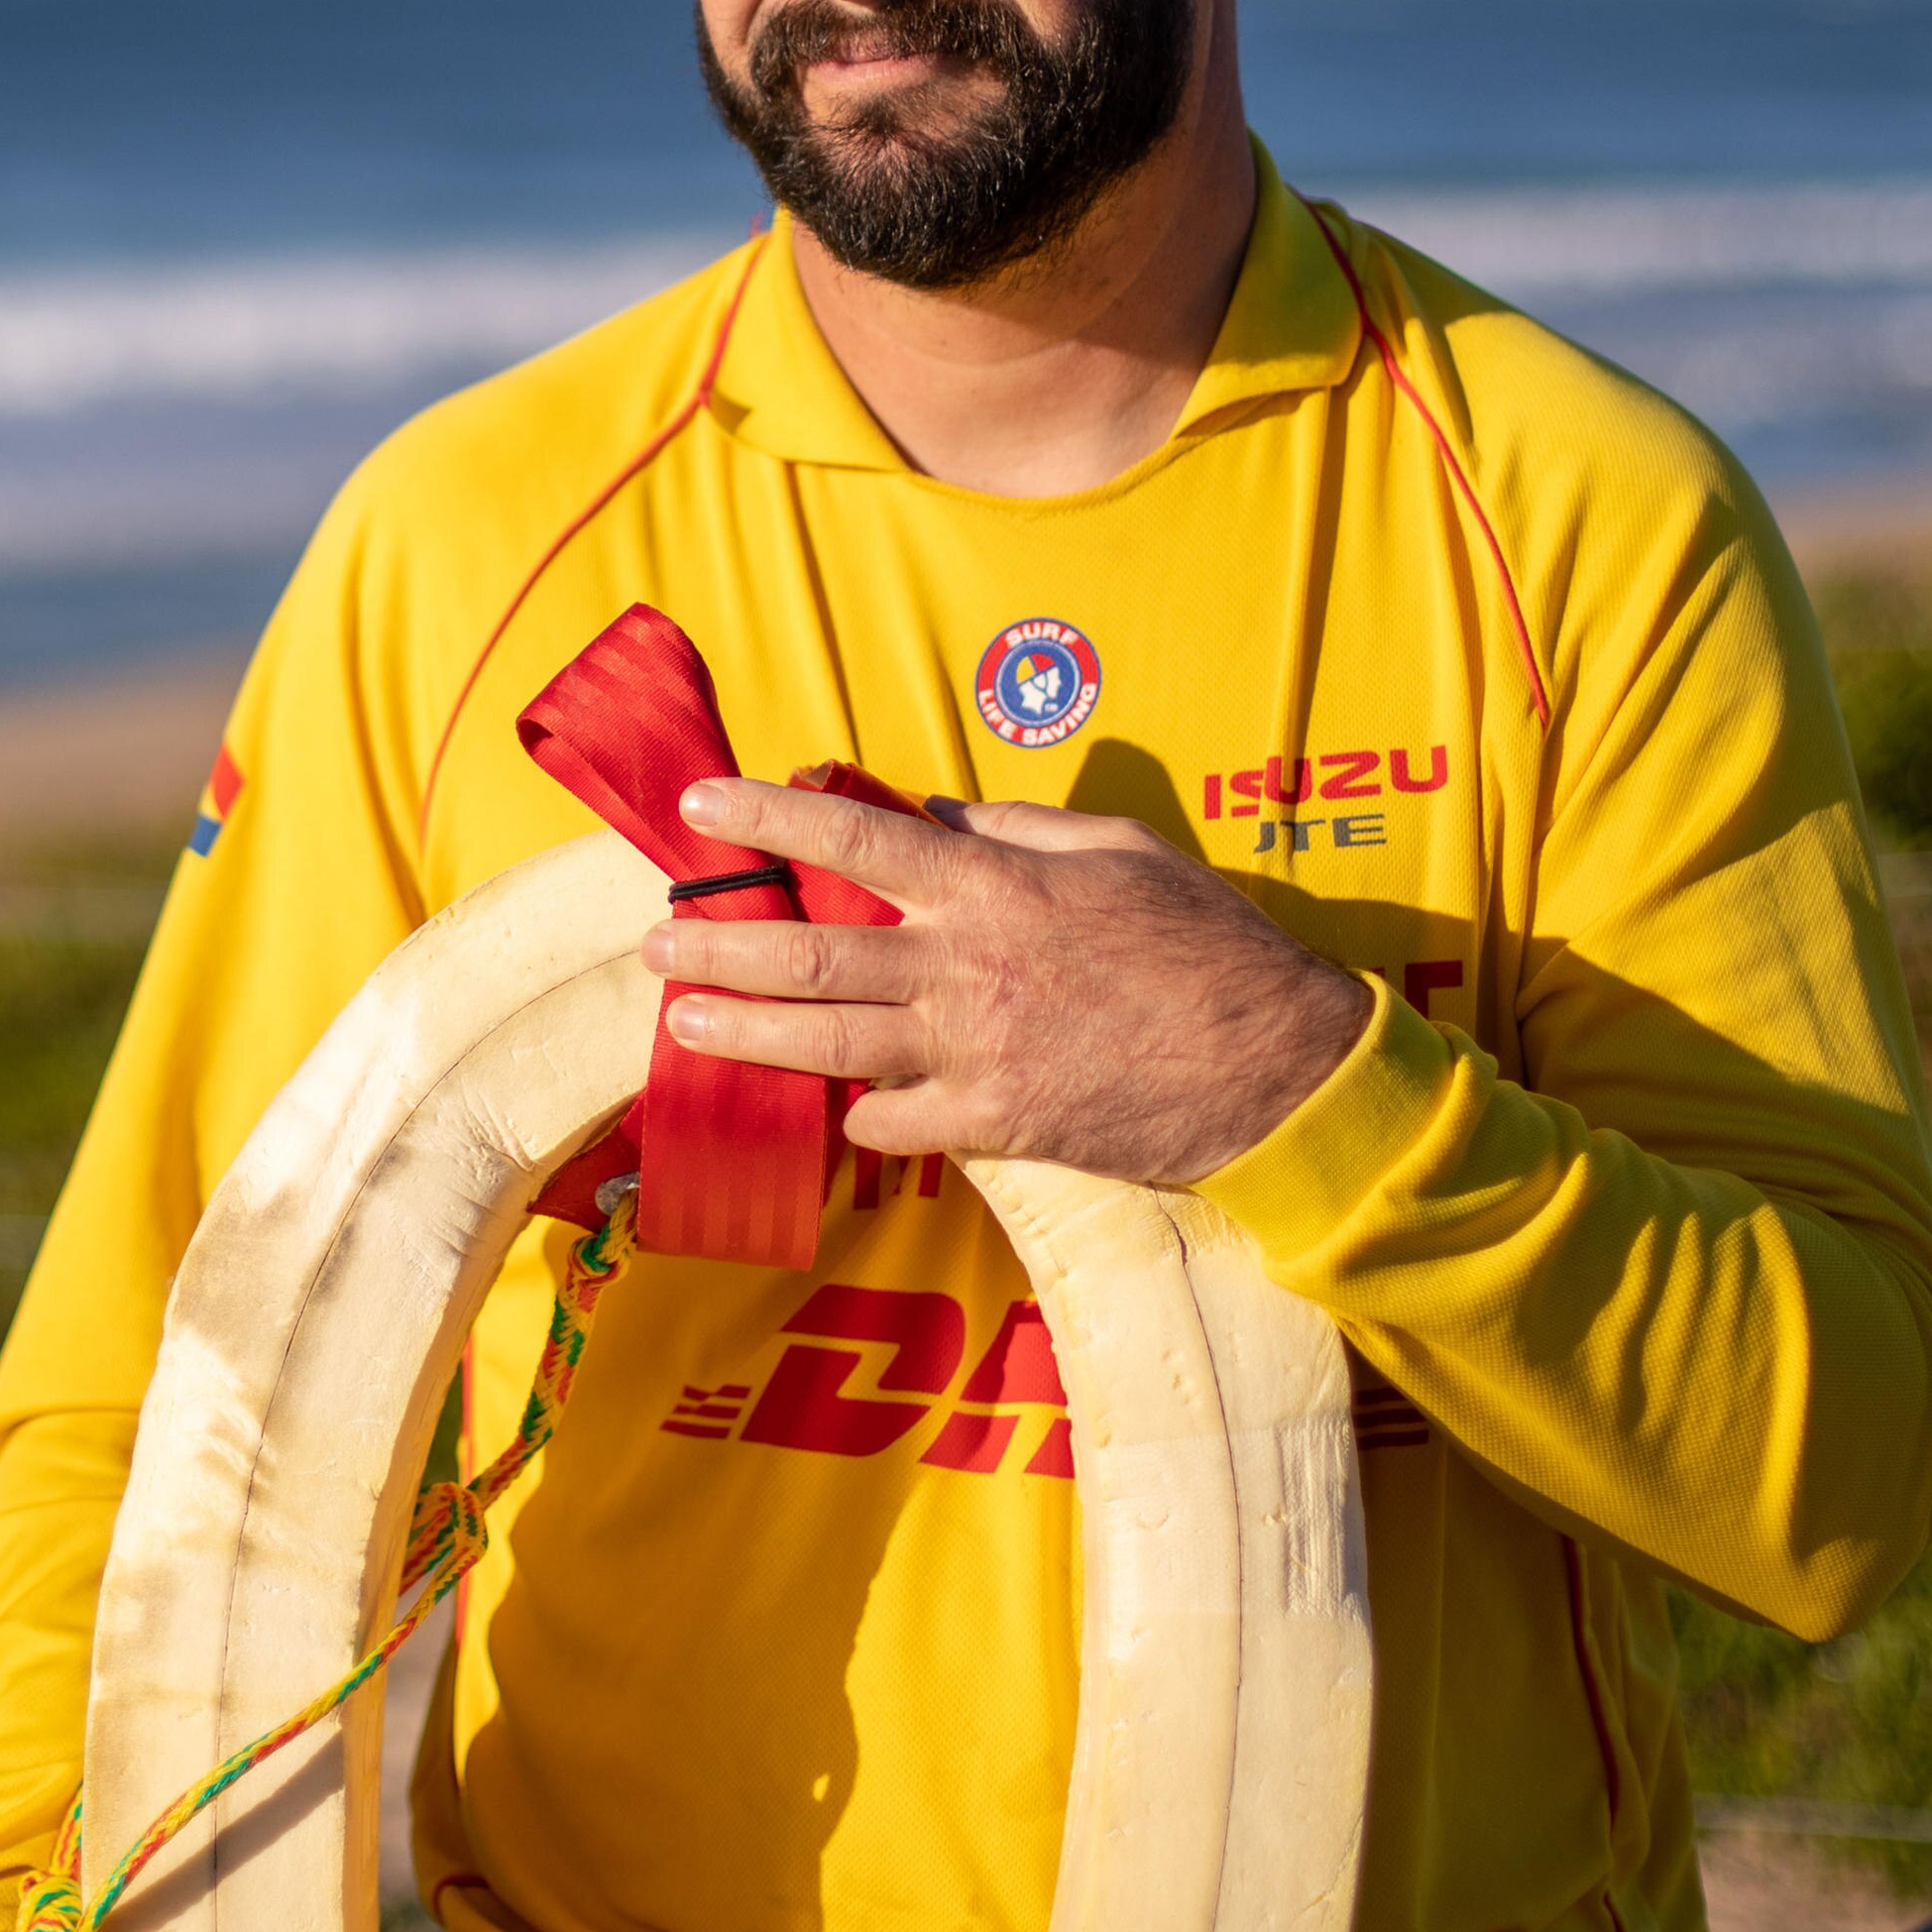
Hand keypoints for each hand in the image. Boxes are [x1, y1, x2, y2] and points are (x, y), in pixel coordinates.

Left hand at [645, 777, 1372, 1186]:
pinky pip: (896, 1122)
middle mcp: (965, 967)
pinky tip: (830, 1105)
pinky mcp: (996, 1125)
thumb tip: (941, 820)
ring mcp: (974, 1053)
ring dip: (744, 1034)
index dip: (767, 816)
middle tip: (655, 944)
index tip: (702, 806)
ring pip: (828, 1043)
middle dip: (720, 946)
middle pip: (811, 951)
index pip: (852, 834)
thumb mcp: (1121, 850)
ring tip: (681, 1025)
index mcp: (993, 885)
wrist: (1276, 1066)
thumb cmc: (1208, 945)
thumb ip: (1019, 830)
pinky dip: (857, 1113)